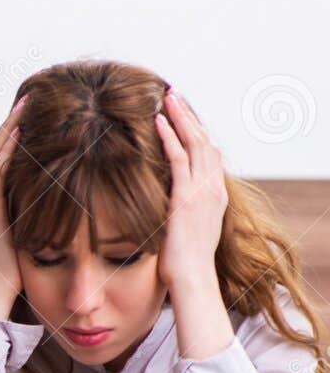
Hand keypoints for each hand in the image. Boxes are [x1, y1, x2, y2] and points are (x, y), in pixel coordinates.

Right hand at [0, 96, 24, 325]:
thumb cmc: (19, 268)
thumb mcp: (32, 232)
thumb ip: (41, 213)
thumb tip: (64, 201)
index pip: (2, 156)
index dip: (15, 133)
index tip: (33, 113)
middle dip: (12, 120)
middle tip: (30, 96)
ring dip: (9, 125)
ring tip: (26, 103)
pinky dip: (6, 146)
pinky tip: (20, 129)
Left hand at [153, 89, 226, 293]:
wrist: (191, 278)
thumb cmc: (184, 259)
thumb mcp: (188, 226)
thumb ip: (183, 207)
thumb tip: (168, 198)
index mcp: (216, 194)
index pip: (208, 153)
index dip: (196, 130)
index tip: (183, 112)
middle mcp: (213, 188)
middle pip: (204, 141)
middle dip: (190, 116)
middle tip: (175, 94)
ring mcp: (202, 192)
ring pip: (195, 144)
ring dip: (181, 118)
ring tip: (168, 97)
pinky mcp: (186, 197)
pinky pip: (179, 159)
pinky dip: (169, 137)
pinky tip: (157, 121)